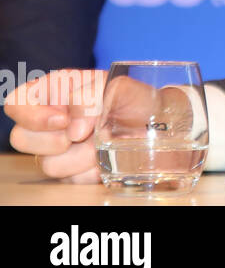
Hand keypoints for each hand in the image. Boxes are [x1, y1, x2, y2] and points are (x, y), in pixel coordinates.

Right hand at [6, 70, 194, 183]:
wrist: (162, 125)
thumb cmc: (138, 100)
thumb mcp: (120, 86)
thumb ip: (93, 95)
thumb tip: (74, 128)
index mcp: (55, 92)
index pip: (17, 102)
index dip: (32, 114)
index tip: (62, 121)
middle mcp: (51, 122)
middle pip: (21, 138)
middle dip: (56, 140)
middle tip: (86, 134)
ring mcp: (59, 149)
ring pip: (49, 164)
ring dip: (82, 156)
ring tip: (105, 142)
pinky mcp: (73, 172)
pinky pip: (72, 180)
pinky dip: (92, 171)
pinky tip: (107, 158)